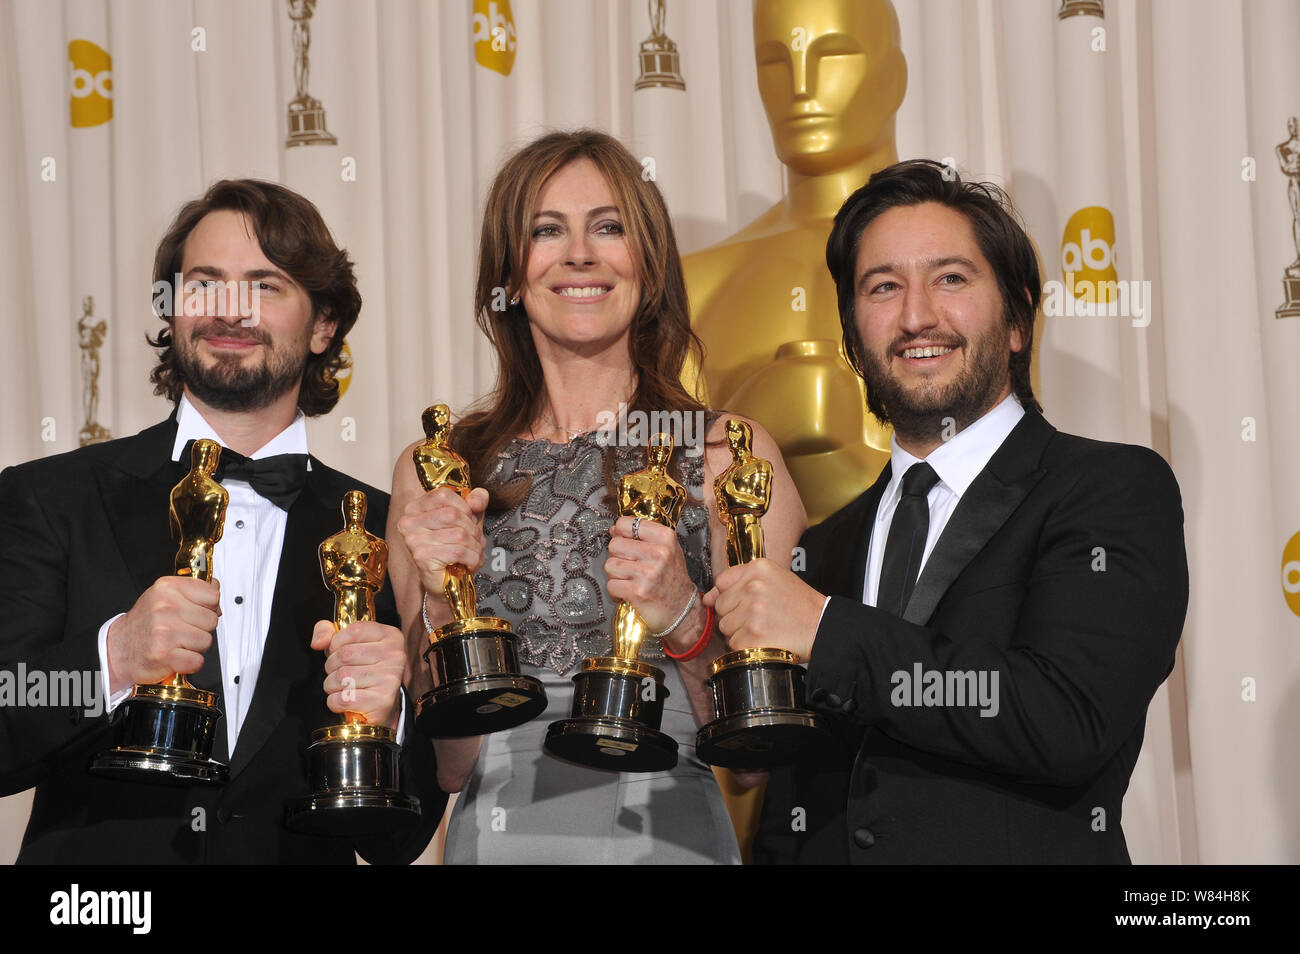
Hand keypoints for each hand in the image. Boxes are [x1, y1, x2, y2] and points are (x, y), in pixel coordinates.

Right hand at [106, 576, 220, 693]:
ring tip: (177, 643)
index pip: (213, 595)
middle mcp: (165, 607)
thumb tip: (217, 593)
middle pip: (212, 620)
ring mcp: (164, 630)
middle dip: (201, 629)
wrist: (117, 650)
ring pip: (206, 641)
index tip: (197, 612)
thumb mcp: (164, 596)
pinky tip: (176, 656)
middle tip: (182, 631)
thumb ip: (193, 591)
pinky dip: (189, 663)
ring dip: (195, 647)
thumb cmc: (144, 624)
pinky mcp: (164, 654)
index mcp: (167, 588)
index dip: (210, 607)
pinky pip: (197, 661)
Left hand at [311, 619, 404, 730]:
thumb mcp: (349, 643)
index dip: (337, 642)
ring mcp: (390, 679)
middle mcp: (395, 656)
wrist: (381, 705)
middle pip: (345, 655)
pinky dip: (335, 702)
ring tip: (342, 687)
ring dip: (332, 685)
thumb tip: (318, 643)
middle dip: (331, 666)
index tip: (338, 651)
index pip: (355, 630)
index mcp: (390, 636)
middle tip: (339, 672)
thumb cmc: (363, 669)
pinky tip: (344, 700)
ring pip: (342, 677)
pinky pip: (343, 699)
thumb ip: (328, 632)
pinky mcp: (382, 702)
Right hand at [396, 486, 488, 600]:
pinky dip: (472, 558)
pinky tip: (469, 563)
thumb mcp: (468, 520)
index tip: (469, 519)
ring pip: (459, 533)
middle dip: (472, 529)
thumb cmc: (454, 549)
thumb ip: (475, 503)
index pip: (443, 494)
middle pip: (453, 514)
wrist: (447, 583)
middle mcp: (409, 523)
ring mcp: (413, 540)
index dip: (464, 506)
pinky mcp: (422, 557)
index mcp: (415, 508)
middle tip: (475, 541)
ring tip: (473, 553)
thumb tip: (477, 498)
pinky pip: (458, 551)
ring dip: (475, 546)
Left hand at [606, 516, 697, 642]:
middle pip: (615, 545)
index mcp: (665, 538)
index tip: (625, 542)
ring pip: (610, 565)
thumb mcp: (669, 550)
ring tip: (629, 580)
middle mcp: (658, 553)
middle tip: (629, 566)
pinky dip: (615, 592)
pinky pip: (611, 585)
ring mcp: (648, 572)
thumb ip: (645, 537)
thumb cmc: (674, 581)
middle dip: (617, 557)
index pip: (627, 523)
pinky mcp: (638, 591)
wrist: (683, 611)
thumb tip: (614, 530)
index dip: (620, 533)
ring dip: (615, 575)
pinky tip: (627, 593)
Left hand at [705, 559, 824, 661]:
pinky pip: (734, 644)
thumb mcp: (775, 579)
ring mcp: (753, 612)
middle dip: (735, 616)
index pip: (721, 583)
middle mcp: (753, 587)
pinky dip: (746, 647)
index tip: (745, 604)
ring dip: (739, 633)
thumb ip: (739, 581)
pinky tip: (764, 641)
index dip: (731, 597)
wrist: (823, 627)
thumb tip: (706, 598)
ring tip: (763, 629)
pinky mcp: (753, 636)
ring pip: (725, 627)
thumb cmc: (799, 605)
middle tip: (760, 619)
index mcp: (758, 568)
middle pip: (720, 607)